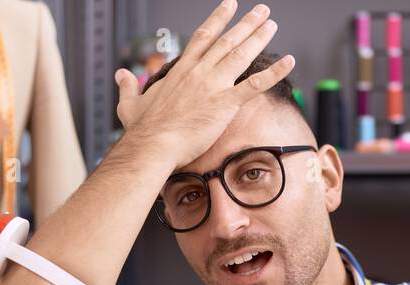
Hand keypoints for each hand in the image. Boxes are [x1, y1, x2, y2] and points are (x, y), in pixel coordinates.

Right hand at [113, 1, 293, 169]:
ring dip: (259, 37)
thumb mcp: (129, 104)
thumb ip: (127, 87)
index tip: (229, 6)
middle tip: (261, 11)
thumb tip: (120, 75)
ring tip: (272, 24)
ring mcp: (213, 85)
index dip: (217, 20)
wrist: (152, 145)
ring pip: (241, 54)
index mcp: (181, 70)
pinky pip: (256, 84)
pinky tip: (289, 61)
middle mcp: (199, 71)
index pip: (202, 37)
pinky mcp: (225, 103)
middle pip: (227, 40)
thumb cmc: (142, 130)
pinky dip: (274, 72)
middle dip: (246, 23)